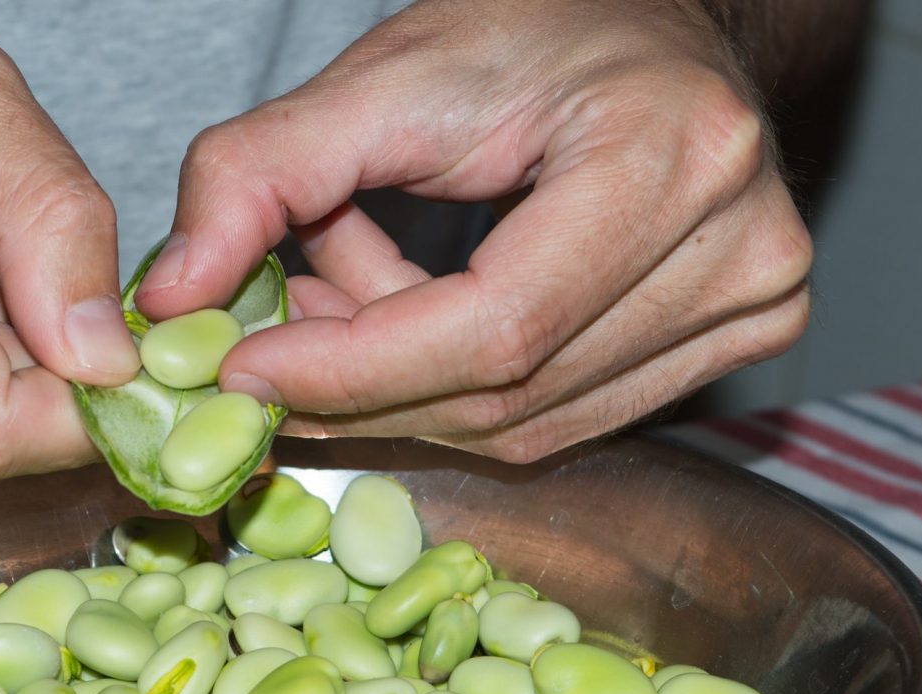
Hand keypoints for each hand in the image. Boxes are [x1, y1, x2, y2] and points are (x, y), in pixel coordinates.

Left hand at [134, 0, 811, 461]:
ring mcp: (751, 305)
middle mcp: (741, 248)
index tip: (240, 371)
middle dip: (359, 390)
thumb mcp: (386, 71)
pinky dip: (453, 393)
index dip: (354, 367)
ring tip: (332, 314)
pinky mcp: (733, 341)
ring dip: (399, 391)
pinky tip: (398, 327)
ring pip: (525, 425)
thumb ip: (262, 172)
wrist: (652, 27)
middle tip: (262, 354)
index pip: (496, 325)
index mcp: (672, 154)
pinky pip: (558, 419)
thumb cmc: (535, 31)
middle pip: (507, 395)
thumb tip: (170, 302)